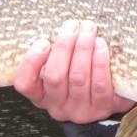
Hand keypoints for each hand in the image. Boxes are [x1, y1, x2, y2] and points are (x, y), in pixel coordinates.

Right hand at [13, 19, 135, 122]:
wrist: (110, 99)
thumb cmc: (80, 75)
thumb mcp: (62, 69)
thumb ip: (55, 54)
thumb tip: (57, 25)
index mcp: (41, 96)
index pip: (25, 84)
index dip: (31, 63)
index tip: (43, 42)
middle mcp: (58, 106)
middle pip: (56, 76)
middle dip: (64, 46)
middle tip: (72, 25)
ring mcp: (80, 111)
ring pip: (78, 78)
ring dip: (83, 49)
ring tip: (88, 29)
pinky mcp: (103, 108)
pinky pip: (100, 84)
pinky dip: (99, 62)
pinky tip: (100, 45)